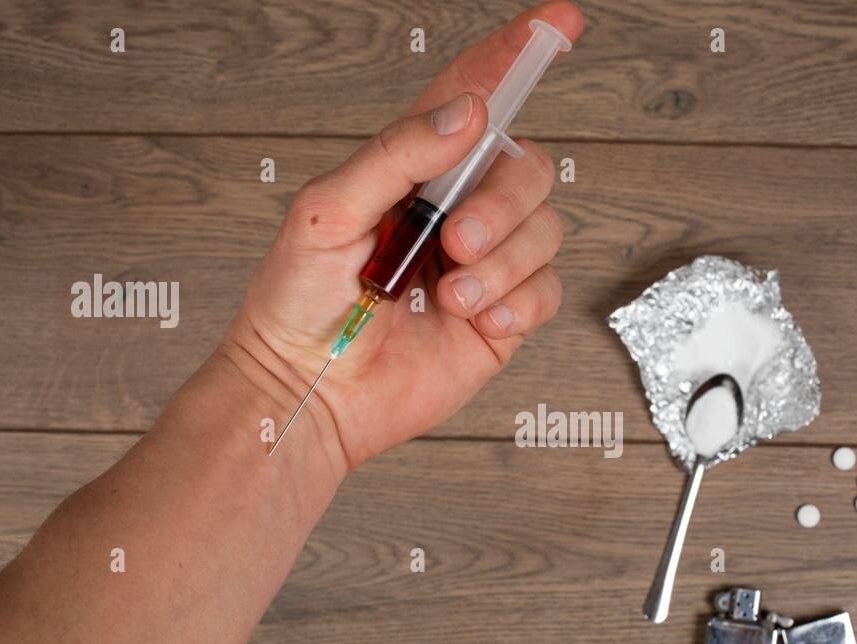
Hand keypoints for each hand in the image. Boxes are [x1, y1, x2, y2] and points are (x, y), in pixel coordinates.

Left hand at [225, 1, 582, 471]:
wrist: (308, 394)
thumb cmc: (297, 303)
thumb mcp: (327, 211)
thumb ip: (398, 156)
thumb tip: (467, 114)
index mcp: (414, 172)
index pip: (475, 99)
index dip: (516, 57)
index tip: (559, 21)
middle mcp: (457, 211)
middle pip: (527, 168)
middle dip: (502, 202)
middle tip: (455, 241)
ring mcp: (484, 265)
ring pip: (544, 230)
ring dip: (502, 264)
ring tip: (448, 297)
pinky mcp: (502, 317)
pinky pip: (546, 291)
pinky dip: (517, 303)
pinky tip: (474, 320)